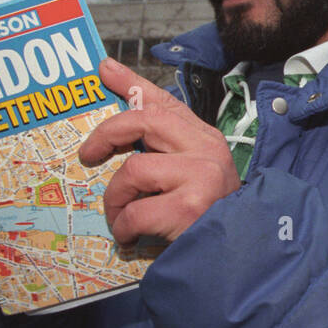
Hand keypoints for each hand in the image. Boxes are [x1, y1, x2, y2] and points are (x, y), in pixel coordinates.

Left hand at [79, 58, 239, 243]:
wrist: (239, 258)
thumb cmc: (209, 217)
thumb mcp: (192, 176)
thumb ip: (162, 150)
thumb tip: (130, 122)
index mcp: (206, 140)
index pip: (166, 103)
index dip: (133, 84)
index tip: (105, 69)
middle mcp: (207, 151)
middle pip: (146, 120)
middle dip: (108, 134)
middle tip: (88, 155)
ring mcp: (201, 177)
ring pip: (134, 170)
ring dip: (116, 199)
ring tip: (120, 218)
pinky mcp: (189, 207)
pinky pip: (135, 211)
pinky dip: (124, 227)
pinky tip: (130, 237)